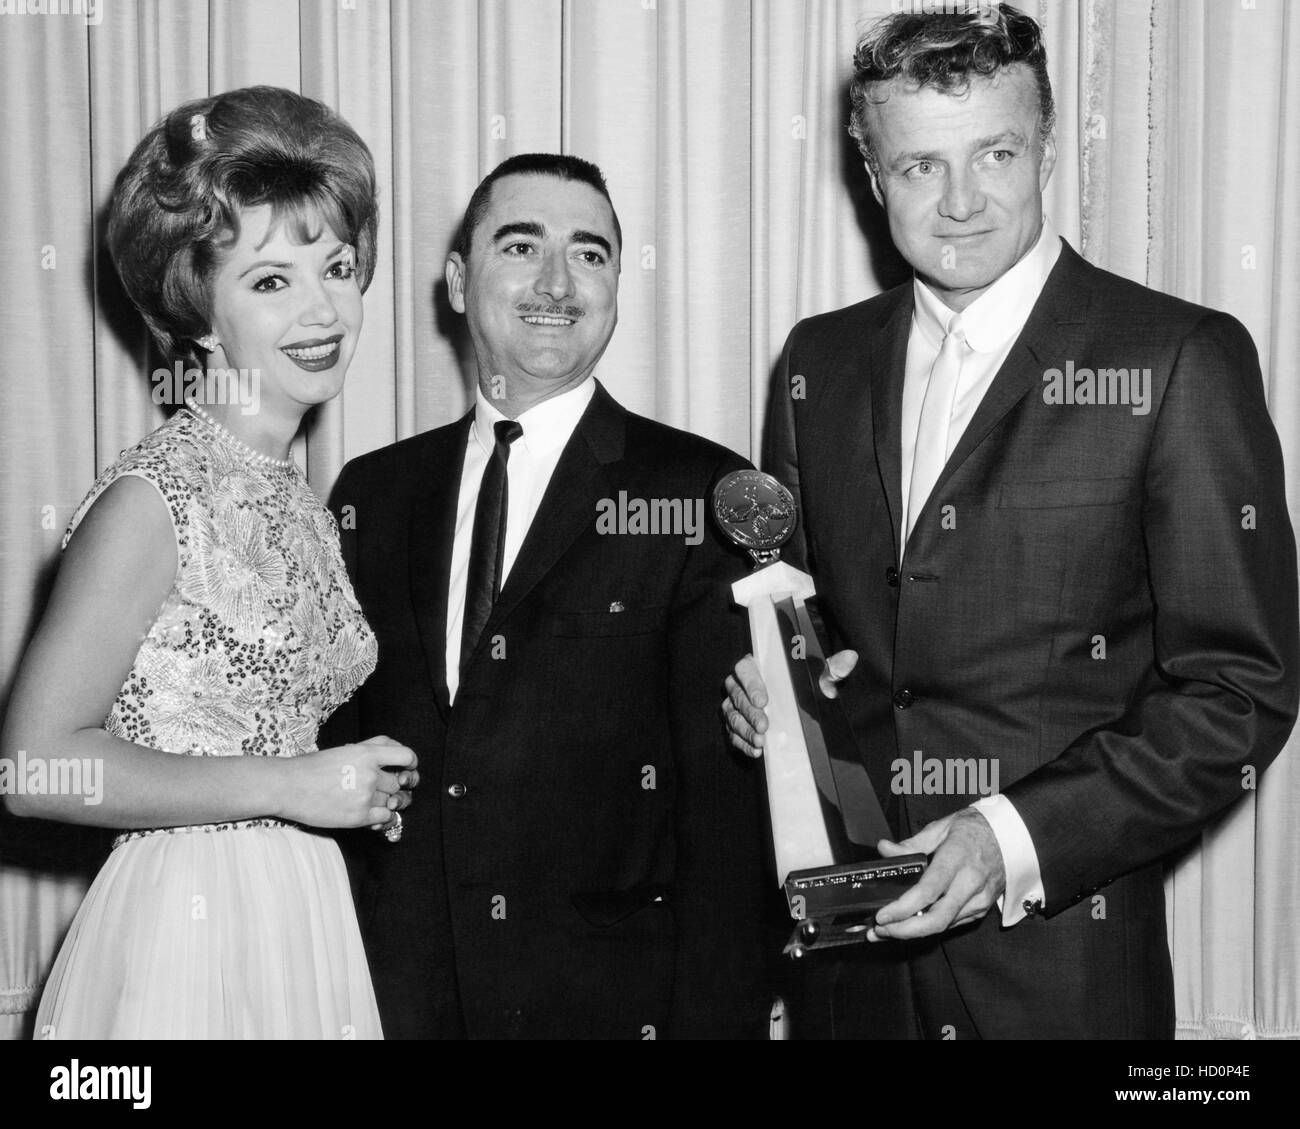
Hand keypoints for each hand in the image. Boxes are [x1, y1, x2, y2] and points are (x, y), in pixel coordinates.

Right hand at [279, 737, 417, 830]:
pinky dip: (383, 817)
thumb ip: (372, 747)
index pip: (406, 756)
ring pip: (392, 801)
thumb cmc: (313, 767)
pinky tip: (372, 815)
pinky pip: (385, 817)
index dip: (411, 764)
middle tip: (384, 790)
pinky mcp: (358, 816)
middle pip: (399, 782)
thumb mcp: (345, 748)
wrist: (288, 786)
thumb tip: (394, 752)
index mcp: (367, 753)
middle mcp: (370, 773)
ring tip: (372, 801)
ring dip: (386, 803)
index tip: (408, 769)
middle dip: (394, 787)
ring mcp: (365, 796)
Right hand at [721, 649, 857, 757]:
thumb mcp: (821, 676)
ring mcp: (734, 705)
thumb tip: (850, 658)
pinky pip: (732, 733)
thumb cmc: (806, 685)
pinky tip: (756, 750)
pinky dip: (742, 743)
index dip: (751, 684)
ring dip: (745, 730)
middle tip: (765, 727)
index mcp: (755, 665)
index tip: (764, 701)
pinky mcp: (735, 724)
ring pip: (732, 715)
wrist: (799, 706)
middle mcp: (739, 684)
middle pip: (737, 696)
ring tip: (761, 741)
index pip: (744, 669)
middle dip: (750, 713)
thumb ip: (833, 667)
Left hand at [869, 809, 1005, 941]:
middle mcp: (971, 882)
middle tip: (880, 931)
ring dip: (913, 932)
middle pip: (937, 919)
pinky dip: (930, 927)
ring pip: (944, 926)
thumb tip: (884, 850)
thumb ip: (911, 844)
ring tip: (887, 930)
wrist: (1011, 836)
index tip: (882, 916)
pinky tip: (911, 925)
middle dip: (905, 931)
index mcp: (957, 858)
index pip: (928, 891)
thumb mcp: (941, 827)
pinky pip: (952, 923)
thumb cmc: (975, 829)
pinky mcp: (982, 909)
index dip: (903, 908)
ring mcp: (979, 899)